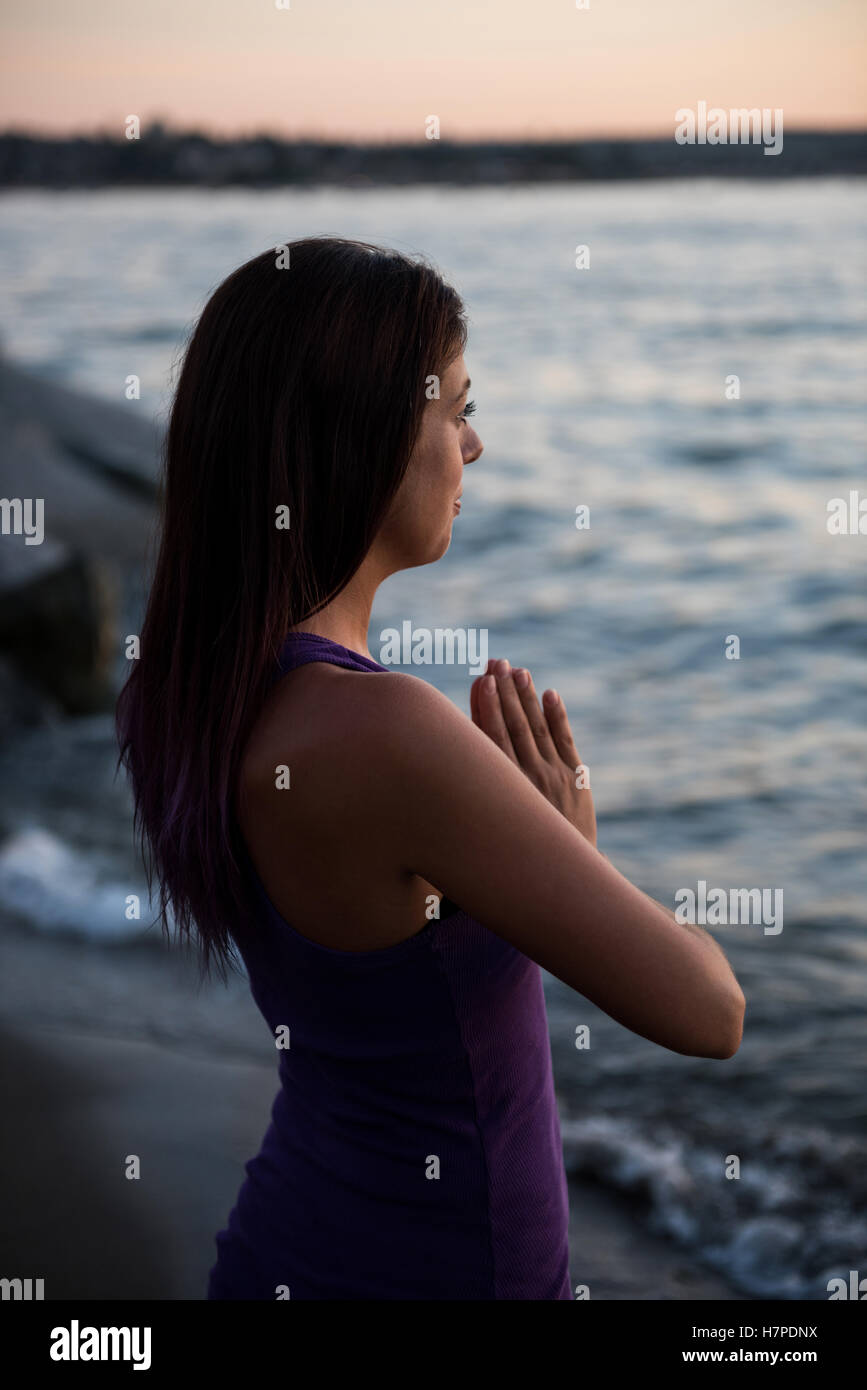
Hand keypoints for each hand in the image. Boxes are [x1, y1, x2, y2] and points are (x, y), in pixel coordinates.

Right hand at [469, 658, 596, 846]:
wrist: (555, 871)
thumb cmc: (509, 845)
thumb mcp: (489, 815)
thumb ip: (476, 778)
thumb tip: (456, 744)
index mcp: (504, 788)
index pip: (492, 737)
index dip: (487, 705)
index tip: (483, 679)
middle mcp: (530, 778)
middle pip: (515, 726)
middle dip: (506, 692)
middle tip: (498, 663)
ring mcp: (556, 777)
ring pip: (539, 729)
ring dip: (528, 698)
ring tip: (519, 671)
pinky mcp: (576, 779)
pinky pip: (565, 742)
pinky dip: (558, 717)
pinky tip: (550, 695)